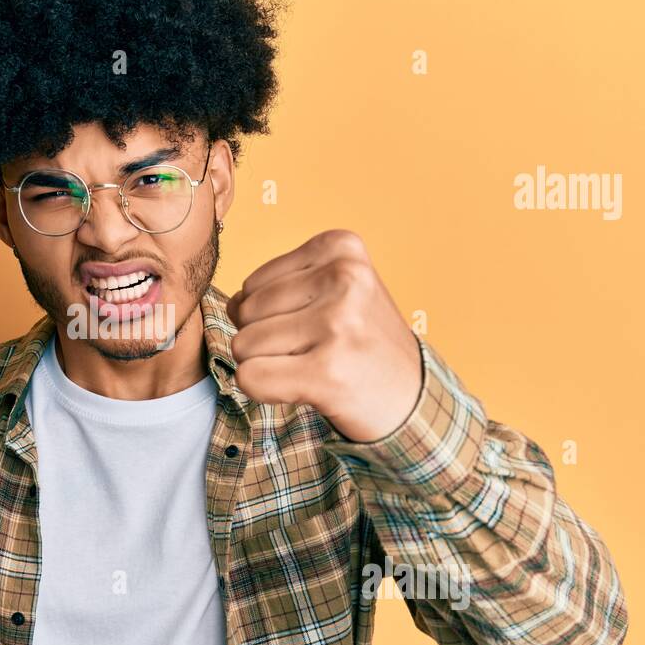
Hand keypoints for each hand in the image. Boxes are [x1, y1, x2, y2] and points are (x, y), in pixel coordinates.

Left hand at [225, 229, 422, 441]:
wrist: (413, 397)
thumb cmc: (360, 342)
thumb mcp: (334, 290)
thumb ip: (275, 287)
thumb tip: (231, 305)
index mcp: (341, 247)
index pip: (252, 285)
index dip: (272, 316)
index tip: (318, 328)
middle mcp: (343, 278)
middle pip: (244, 313)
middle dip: (266, 340)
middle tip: (314, 352)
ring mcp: (337, 324)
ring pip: (243, 345)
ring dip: (268, 366)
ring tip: (314, 367)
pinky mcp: (327, 371)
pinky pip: (250, 377)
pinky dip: (265, 391)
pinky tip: (305, 388)